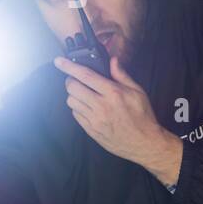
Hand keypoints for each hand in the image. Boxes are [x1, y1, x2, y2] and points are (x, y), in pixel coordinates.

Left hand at [54, 55, 183, 186]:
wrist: (144, 143)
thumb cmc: (142, 116)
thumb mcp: (137, 92)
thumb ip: (122, 75)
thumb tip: (112, 60)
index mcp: (113, 93)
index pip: (85, 75)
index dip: (69, 66)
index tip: (59, 61)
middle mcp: (101, 106)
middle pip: (73, 88)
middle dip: (71, 80)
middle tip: (77, 80)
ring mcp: (94, 120)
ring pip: (71, 101)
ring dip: (74, 95)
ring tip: (84, 94)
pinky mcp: (91, 130)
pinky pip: (75, 115)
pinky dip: (78, 108)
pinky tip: (88, 107)